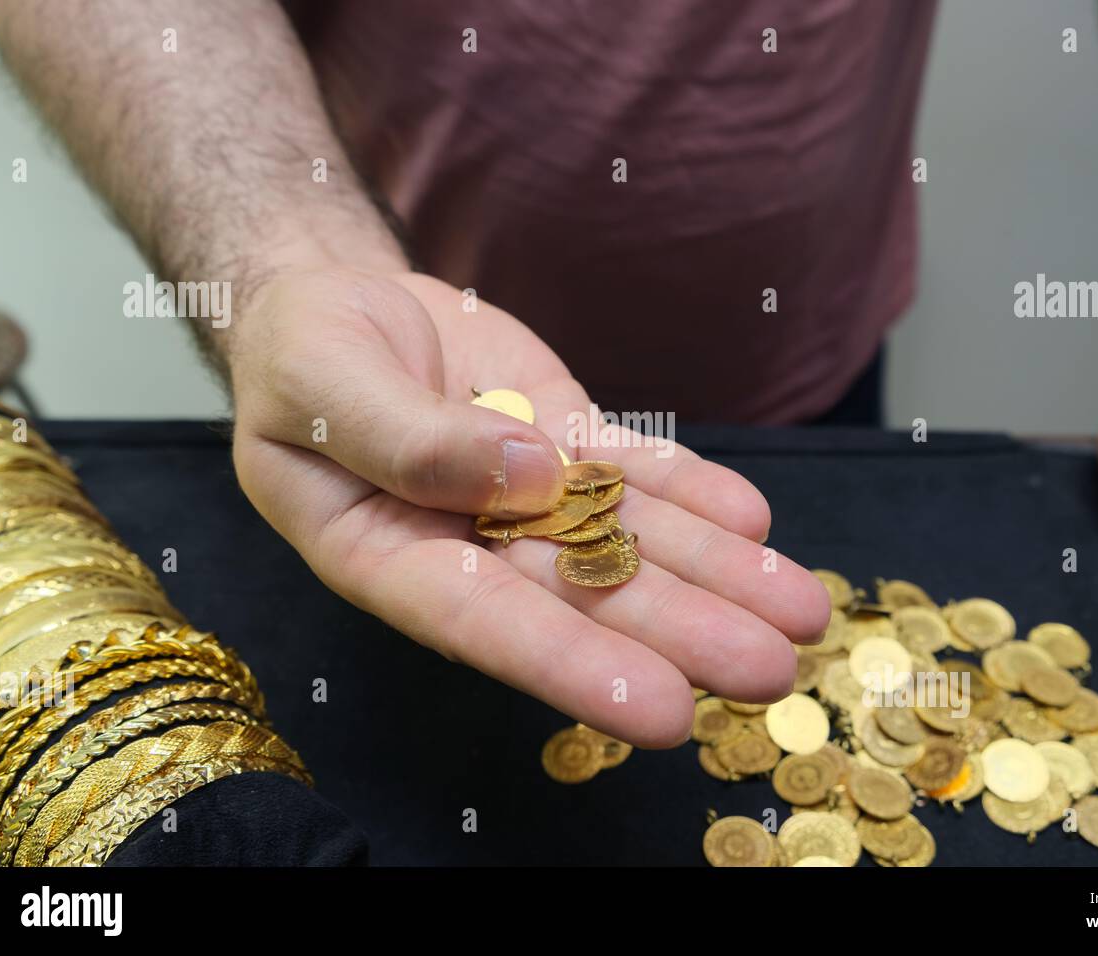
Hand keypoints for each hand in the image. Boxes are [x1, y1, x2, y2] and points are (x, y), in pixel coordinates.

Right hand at [225, 269, 831, 746]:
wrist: (335, 304)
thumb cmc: (298, 354)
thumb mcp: (320, 381)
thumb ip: (405, 436)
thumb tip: (520, 475)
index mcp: (385, 555)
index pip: (481, 623)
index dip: (571, 667)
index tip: (662, 709)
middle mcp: (468, 543)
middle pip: (580, 592)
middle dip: (679, 629)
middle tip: (769, 672)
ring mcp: (526, 494)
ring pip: (627, 537)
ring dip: (716, 571)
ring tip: (799, 609)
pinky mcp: (565, 443)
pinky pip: (634, 470)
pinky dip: (693, 493)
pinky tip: (755, 523)